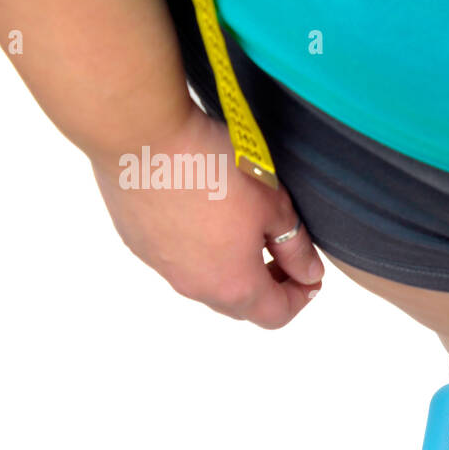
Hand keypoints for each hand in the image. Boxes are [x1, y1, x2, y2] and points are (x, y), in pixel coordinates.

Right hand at [91, 107, 322, 327]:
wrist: (139, 134)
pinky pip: (176, 260)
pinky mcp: (138, 242)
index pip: (275, 314)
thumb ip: (296, 246)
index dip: (300, 297)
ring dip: (232, 269)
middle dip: (268, 285)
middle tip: (283, 254)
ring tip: (245, 231)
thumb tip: (309, 273)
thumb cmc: (213, 168)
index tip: (311, 274)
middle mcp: (194, 286)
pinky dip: (199, 250)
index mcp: (233, 285)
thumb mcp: (273, 205)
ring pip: (206, 284)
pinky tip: (206, 215)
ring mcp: (161, 266)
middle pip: (241, 305)